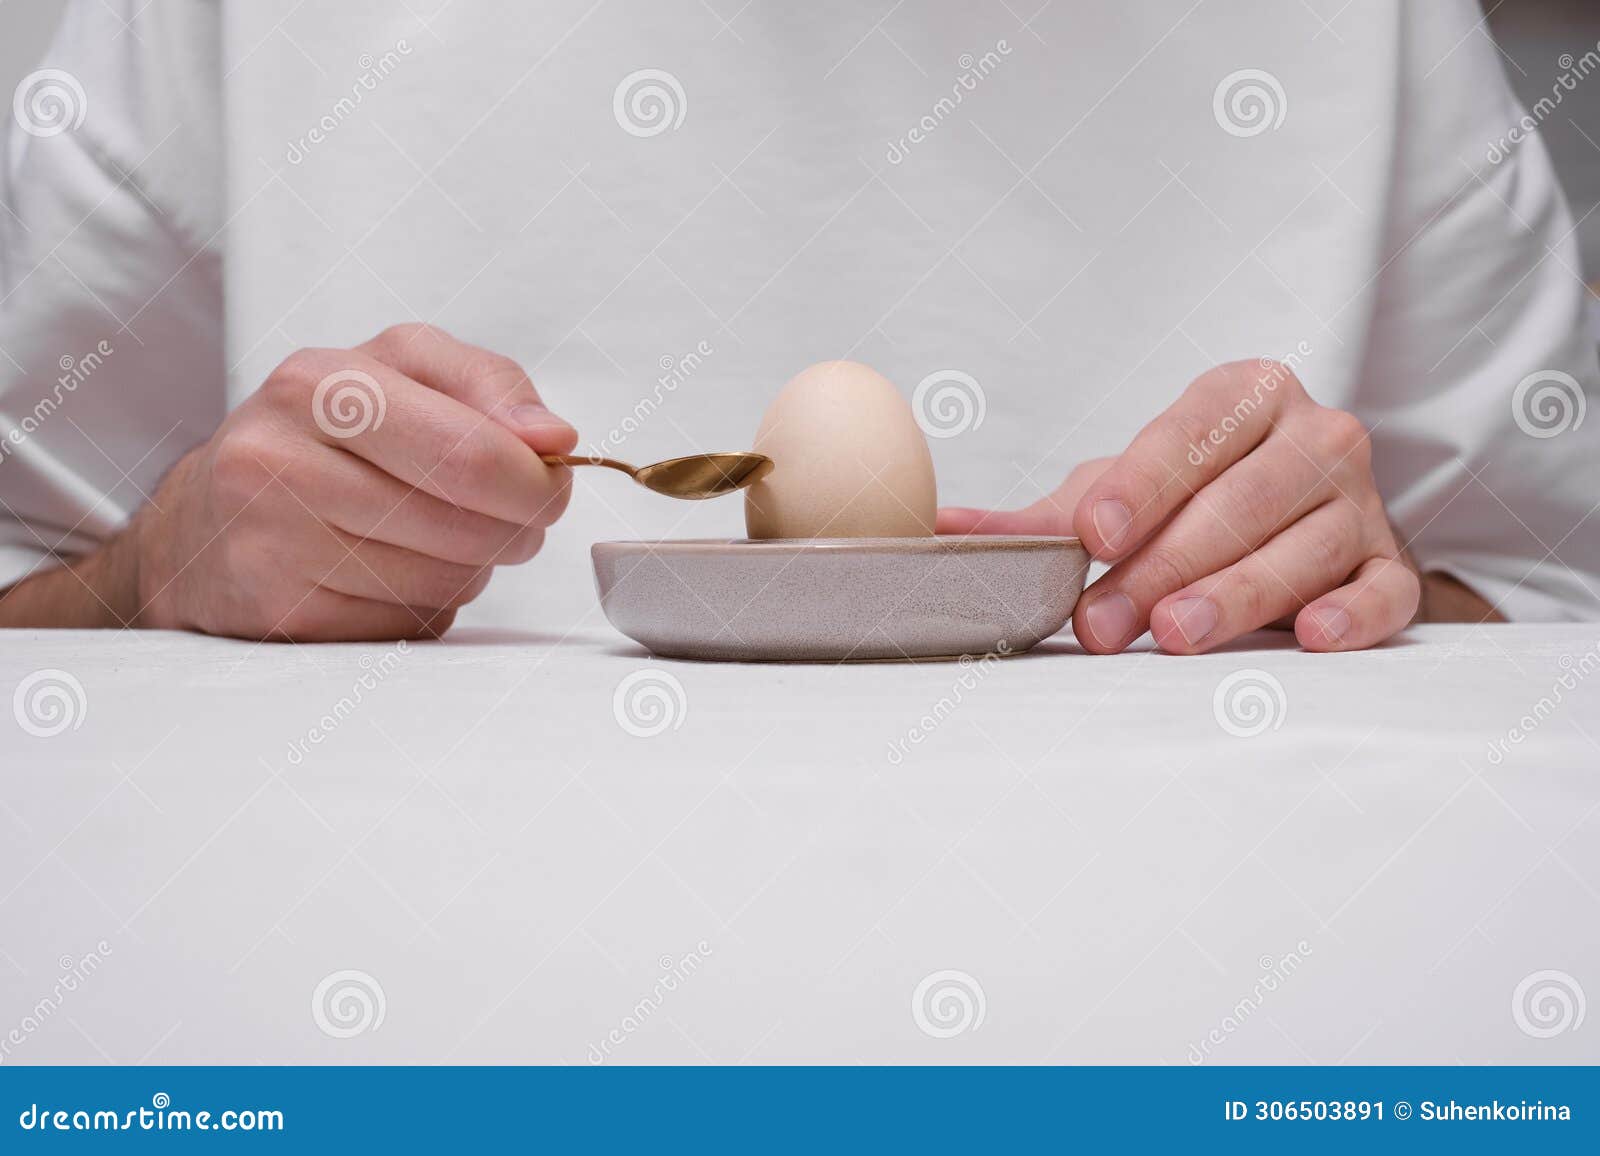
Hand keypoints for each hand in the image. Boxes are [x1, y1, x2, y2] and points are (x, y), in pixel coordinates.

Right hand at [129, 324, 576, 640]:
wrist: (204, 521)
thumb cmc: (326, 436)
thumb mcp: (405, 372)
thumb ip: (491, 387)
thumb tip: (554, 439)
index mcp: (322, 382)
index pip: (472, 452)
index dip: (535, 482)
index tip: (547, 484)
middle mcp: (280, 456)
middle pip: (467, 523)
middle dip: (514, 528)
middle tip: (511, 518)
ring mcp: (270, 540)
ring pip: (446, 580)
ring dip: (470, 568)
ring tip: (432, 537)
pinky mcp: (277, 611)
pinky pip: (408, 622)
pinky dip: (425, 605)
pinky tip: (389, 573)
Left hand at [938, 359, 1421, 653]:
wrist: (1300, 512)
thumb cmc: (1198, 495)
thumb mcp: (1123, 490)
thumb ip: (1046, 515)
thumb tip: (943, 533)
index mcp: (1245, 395)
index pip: (1189, 434)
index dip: (1139, 484)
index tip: (1093, 534)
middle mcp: (1316, 435)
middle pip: (1236, 502)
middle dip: (1162, 565)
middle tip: (1102, 622)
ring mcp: (1361, 501)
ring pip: (1300, 547)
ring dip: (1234, 594)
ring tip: (1174, 634)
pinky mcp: (1389, 562)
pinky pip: (1384, 589)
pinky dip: (1353, 612)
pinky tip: (1310, 636)